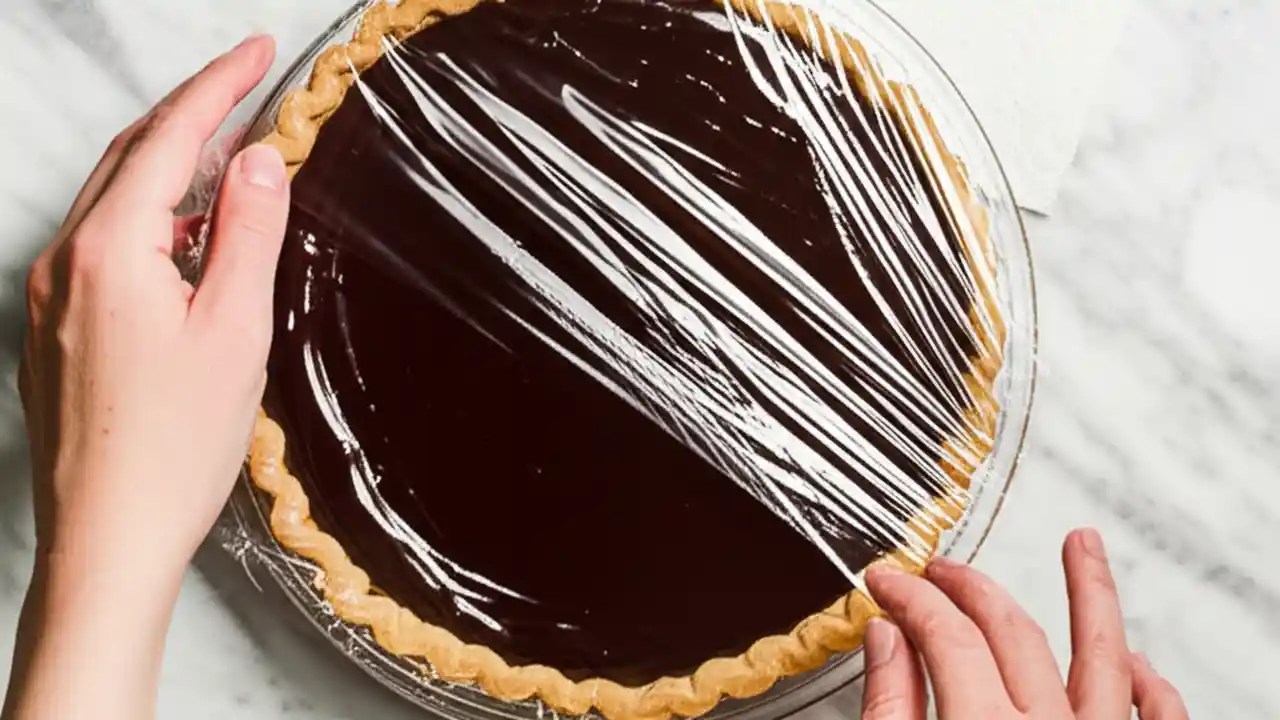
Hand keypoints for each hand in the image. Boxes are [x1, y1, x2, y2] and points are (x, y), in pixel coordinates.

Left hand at [7, 36, 284, 719]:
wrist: (107, 538)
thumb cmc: (173, 447)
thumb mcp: (235, 330)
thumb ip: (248, 233)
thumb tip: (259, 159)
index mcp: (109, 252)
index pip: (168, 139)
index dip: (218, 86)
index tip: (258, 50)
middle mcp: (65, 262)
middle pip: (129, 155)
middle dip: (190, 112)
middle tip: (247, 86)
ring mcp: (51, 296)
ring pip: (114, 199)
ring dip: (171, 167)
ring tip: (232, 163)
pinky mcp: (55, 328)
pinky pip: (103, 244)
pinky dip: (151, 219)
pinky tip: (190, 241)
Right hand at [859, 529, 1188, 719]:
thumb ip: (891, 706)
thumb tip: (885, 638)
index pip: (946, 636)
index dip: (911, 597)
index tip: (887, 581)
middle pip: (1011, 633)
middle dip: (971, 589)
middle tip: (942, 569)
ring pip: (1101, 657)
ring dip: (1091, 594)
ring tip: (1085, 544)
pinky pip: (1153, 718)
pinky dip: (1148, 685)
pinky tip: (1138, 659)